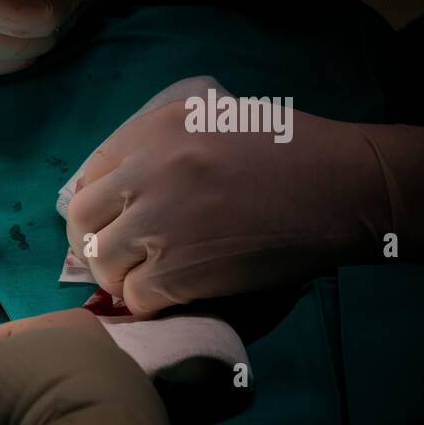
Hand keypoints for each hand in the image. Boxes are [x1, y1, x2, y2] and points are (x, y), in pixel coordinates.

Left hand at [66, 78, 387, 314]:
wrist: (342, 188)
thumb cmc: (290, 152)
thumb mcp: (214, 121)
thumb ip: (161, 147)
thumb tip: (116, 187)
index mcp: (153, 131)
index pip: (88, 175)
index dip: (96, 206)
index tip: (111, 222)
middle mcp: (146, 172)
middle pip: (81, 221)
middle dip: (93, 244)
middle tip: (118, 258)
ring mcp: (159, 221)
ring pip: (102, 263)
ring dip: (120, 277)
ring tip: (148, 278)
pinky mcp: (178, 269)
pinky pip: (135, 297)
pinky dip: (148, 303)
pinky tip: (173, 295)